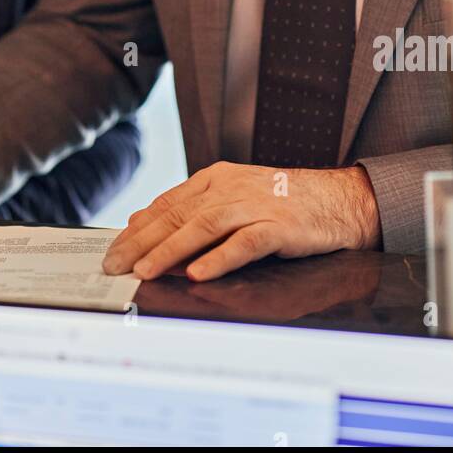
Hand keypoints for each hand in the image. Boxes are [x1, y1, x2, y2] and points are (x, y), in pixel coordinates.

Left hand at [102, 162, 381, 281]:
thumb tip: (141, 222)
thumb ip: (191, 210)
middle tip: (115, 265)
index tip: (112, 250)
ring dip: (171, 250)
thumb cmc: (283, 204)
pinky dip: (219, 258)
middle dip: (142, 242)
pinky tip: (199, 273)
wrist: (339, 200)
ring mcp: (255, 205)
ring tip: (146, 271)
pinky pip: (245, 243)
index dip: (137, 228)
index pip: (166, 204)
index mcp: (216, 179)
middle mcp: (230, 187)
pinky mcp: (278, 226)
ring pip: (204, 227)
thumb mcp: (232, 199)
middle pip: (178, 215)